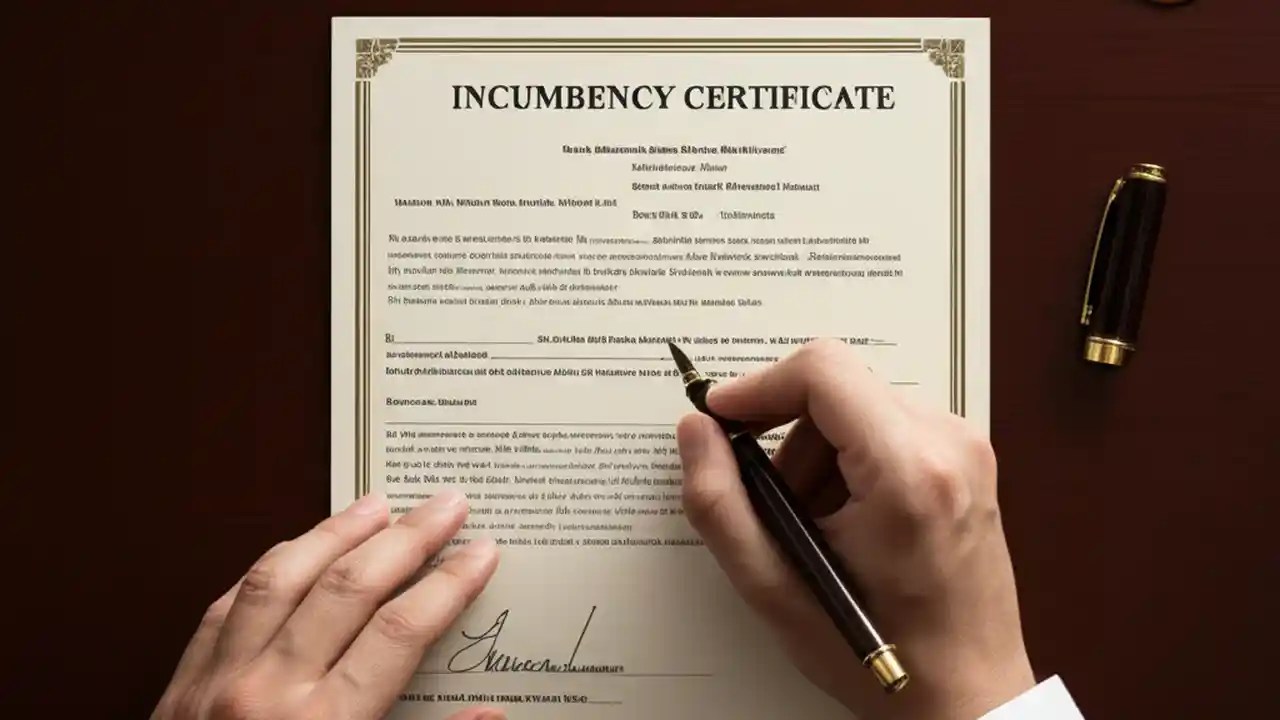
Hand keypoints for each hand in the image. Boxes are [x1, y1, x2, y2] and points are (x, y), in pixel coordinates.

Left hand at [152, 491, 502, 719]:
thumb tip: (491, 718)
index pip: (401, 630)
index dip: (448, 584)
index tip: (480, 553)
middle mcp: (268, 692)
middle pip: (351, 586)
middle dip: (407, 537)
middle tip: (445, 504)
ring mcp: (218, 681)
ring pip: (284, 575)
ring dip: (335, 532)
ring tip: (376, 504)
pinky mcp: (181, 685)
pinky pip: (228, 603)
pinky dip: (267, 567)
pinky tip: (293, 549)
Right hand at [677, 339, 1035, 719]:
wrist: (966, 695)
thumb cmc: (884, 651)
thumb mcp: (775, 587)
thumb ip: (720, 503)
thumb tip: (697, 433)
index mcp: (908, 470)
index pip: (823, 370)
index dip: (758, 386)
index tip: (721, 416)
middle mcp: (949, 444)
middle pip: (837, 389)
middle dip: (787, 438)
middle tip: (773, 504)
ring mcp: (965, 449)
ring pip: (858, 407)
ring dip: (816, 456)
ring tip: (813, 527)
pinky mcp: (966, 461)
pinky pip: (886, 428)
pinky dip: (849, 462)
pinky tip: (844, 523)